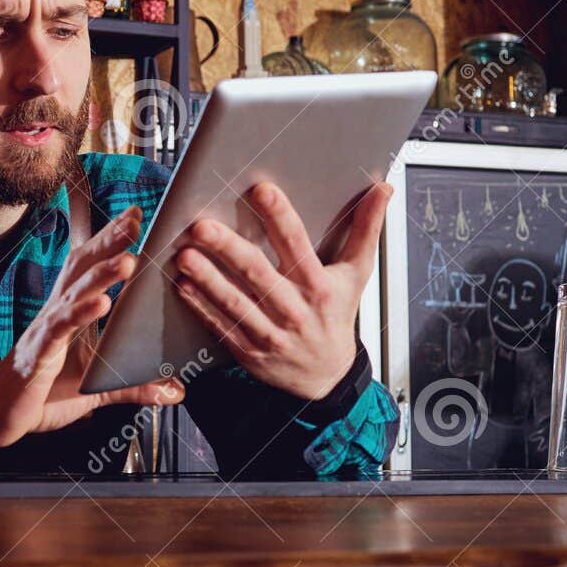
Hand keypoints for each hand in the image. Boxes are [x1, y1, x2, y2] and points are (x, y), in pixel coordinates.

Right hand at [0, 206, 184, 455]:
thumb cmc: (41, 395)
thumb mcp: (97, 390)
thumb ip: (135, 386)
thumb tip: (176, 390)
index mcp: (67, 314)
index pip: (89, 267)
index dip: (110, 240)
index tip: (135, 215)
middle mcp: (56, 314)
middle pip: (82, 267)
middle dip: (109, 241)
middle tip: (135, 219)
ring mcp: (45, 332)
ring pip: (74, 294)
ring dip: (102, 275)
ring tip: (129, 260)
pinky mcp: (38, 355)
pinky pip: (60, 329)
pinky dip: (80, 315)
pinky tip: (100, 304)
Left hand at [172, 180, 392, 400]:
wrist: (326, 376)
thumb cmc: (337, 317)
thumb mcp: (357, 274)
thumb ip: (366, 230)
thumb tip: (383, 189)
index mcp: (318, 287)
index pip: (298, 245)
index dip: (280, 217)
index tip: (262, 191)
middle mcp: (294, 310)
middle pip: (258, 274)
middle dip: (228, 249)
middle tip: (204, 226)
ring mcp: (270, 333)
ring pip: (235, 303)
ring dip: (208, 279)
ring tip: (185, 255)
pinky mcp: (249, 351)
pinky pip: (222, 326)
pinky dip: (201, 307)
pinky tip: (183, 286)